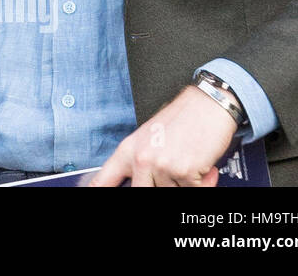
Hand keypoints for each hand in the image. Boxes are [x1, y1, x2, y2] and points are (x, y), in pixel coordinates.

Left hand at [89, 85, 239, 186]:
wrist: (207, 105)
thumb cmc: (181, 119)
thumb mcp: (148, 138)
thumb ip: (138, 161)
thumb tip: (134, 181)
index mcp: (128, 150)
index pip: (103, 180)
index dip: (97, 190)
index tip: (90, 193)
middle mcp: (141, 159)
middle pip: (140, 192)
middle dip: (159, 186)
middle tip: (173, 170)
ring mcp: (162, 166)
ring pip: (171, 192)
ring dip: (184, 182)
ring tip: (189, 161)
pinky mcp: (184, 171)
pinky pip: (194, 190)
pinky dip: (203, 182)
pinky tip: (203, 166)